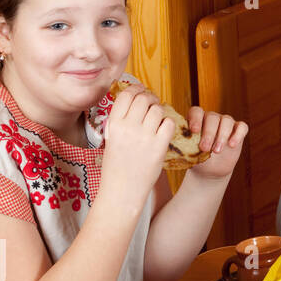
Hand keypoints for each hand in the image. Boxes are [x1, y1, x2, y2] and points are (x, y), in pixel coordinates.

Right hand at [101, 86, 174, 201]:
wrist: (122, 191)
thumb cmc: (116, 166)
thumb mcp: (111, 139)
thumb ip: (120, 121)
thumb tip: (133, 100)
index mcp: (113, 125)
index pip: (126, 95)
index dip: (136, 89)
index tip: (141, 90)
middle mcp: (128, 127)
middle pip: (144, 98)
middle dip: (150, 98)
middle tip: (153, 104)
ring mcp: (144, 136)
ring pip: (158, 109)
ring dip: (160, 111)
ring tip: (158, 120)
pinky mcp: (159, 146)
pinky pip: (169, 124)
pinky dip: (168, 124)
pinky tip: (163, 131)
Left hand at [186, 107, 248, 179]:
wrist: (210, 170)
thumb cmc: (195, 158)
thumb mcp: (187, 152)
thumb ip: (181, 144)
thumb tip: (170, 142)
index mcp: (196, 120)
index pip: (196, 112)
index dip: (195, 119)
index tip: (194, 131)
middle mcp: (211, 118)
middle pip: (212, 117)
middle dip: (209, 133)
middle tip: (205, 148)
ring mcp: (226, 123)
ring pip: (227, 120)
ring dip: (222, 135)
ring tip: (217, 151)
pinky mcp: (238, 130)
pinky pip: (241, 127)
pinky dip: (237, 135)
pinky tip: (232, 145)